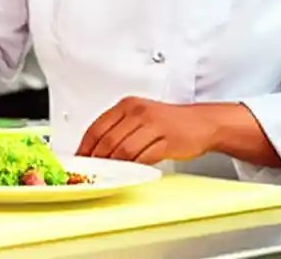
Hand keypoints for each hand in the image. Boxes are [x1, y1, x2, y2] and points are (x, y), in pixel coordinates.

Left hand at [78, 98, 219, 164]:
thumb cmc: (169, 122)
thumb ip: (119, 129)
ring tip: (109, 175)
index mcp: (127, 105)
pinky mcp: (167, 140)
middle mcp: (138, 112)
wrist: (202, 123)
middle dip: (96, 160)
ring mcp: (153, 125)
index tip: (78, 160)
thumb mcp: (140, 118)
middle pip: (108, 140)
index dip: (85, 147)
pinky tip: (130, 173)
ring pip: (124, 150)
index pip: (97, 127)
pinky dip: (133, 167)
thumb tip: (94, 150)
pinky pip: (144, 157)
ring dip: (114, 166)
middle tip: (91, 172)